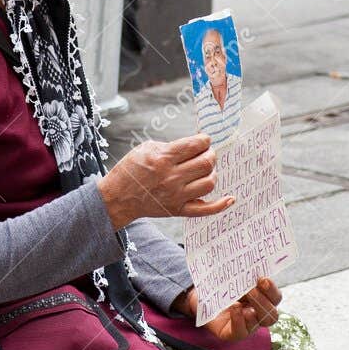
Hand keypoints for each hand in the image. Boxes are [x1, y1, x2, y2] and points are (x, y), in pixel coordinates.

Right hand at [96, 134, 234, 230]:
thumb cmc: (131, 169)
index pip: (196, 145)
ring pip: (209, 183)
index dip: (205, 139)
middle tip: (206, 153)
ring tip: (205, 170)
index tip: (204, 140)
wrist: (118, 197)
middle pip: (206, 163)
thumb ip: (172, 146)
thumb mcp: (146, 148)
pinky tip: (230, 198)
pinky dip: (221, 204)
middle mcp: (172, 177)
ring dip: (212, 173)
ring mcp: (176, 196)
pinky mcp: (178, 210)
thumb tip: (195, 145)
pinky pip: (206, 209)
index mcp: (163, 158)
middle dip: (211, 154)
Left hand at [171, 276, 281, 341]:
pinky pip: (242, 332)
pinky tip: (235, 310)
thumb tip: (245, 256)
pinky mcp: (233, 333)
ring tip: (245, 302)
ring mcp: (248, 325)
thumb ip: (241, 271)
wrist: (200, 298)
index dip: (272, 290)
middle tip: (252, 290)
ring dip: (256, 311)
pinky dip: (240, 321)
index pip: (275, 297)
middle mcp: (258, 313)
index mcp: (262, 298)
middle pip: (273, 314)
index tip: (262, 279)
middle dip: (264, 301)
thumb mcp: (231, 276)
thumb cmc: (219, 285)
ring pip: (262, 323)